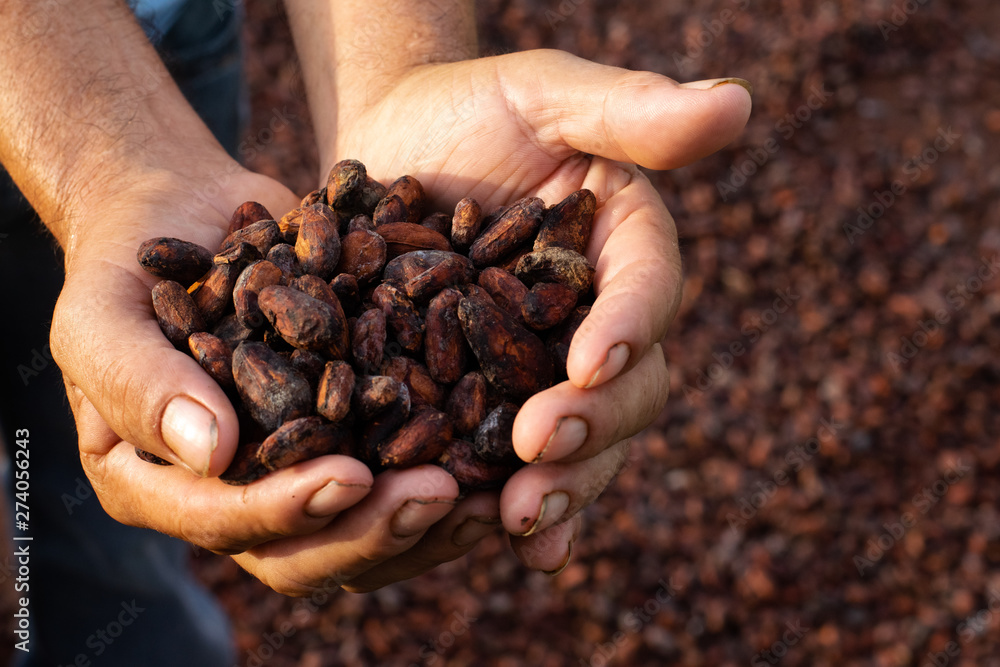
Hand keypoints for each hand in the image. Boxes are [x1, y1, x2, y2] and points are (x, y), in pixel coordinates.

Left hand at [244, 49, 750, 586]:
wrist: (395, 151)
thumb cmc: (470, 109)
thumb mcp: (543, 93)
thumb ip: (629, 109)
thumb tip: (737, 104)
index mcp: (625, 250)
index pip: (647, 292)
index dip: (630, 328)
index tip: (594, 361)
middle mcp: (602, 322)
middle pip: (628, 389)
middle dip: (590, 424)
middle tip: (538, 447)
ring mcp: (551, 373)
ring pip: (584, 442)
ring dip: (563, 485)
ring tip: (523, 519)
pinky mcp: (496, 405)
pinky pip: (521, 466)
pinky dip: (531, 510)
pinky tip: (523, 550)